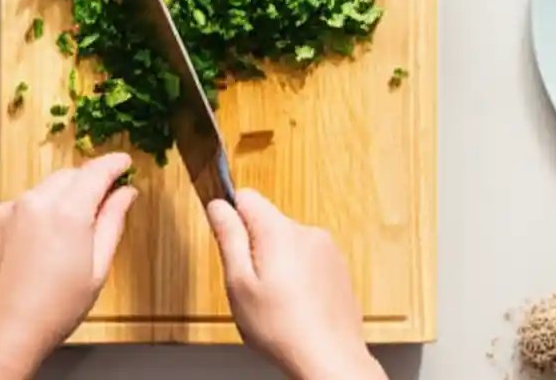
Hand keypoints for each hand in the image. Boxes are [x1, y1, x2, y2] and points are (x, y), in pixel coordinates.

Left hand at [0, 153, 137, 378]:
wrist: (0, 334)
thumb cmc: (50, 312)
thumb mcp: (96, 270)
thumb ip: (112, 223)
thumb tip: (124, 194)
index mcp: (67, 213)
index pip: (96, 172)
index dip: (113, 164)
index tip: (121, 162)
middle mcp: (32, 204)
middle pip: (65, 178)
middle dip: (81, 188)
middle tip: (89, 213)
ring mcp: (1, 212)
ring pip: (35, 196)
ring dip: (47, 209)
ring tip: (47, 251)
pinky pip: (7, 213)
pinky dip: (18, 225)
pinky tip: (21, 256)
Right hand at [207, 190, 387, 379]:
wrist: (329, 359)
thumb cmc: (281, 328)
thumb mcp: (239, 283)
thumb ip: (228, 237)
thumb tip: (217, 205)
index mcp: (279, 231)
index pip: (246, 197)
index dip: (230, 217)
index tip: (229, 243)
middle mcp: (307, 232)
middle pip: (267, 222)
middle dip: (254, 247)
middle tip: (251, 285)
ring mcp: (327, 250)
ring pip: (287, 242)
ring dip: (277, 263)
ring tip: (275, 301)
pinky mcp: (337, 268)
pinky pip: (307, 259)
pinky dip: (298, 276)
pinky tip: (295, 305)